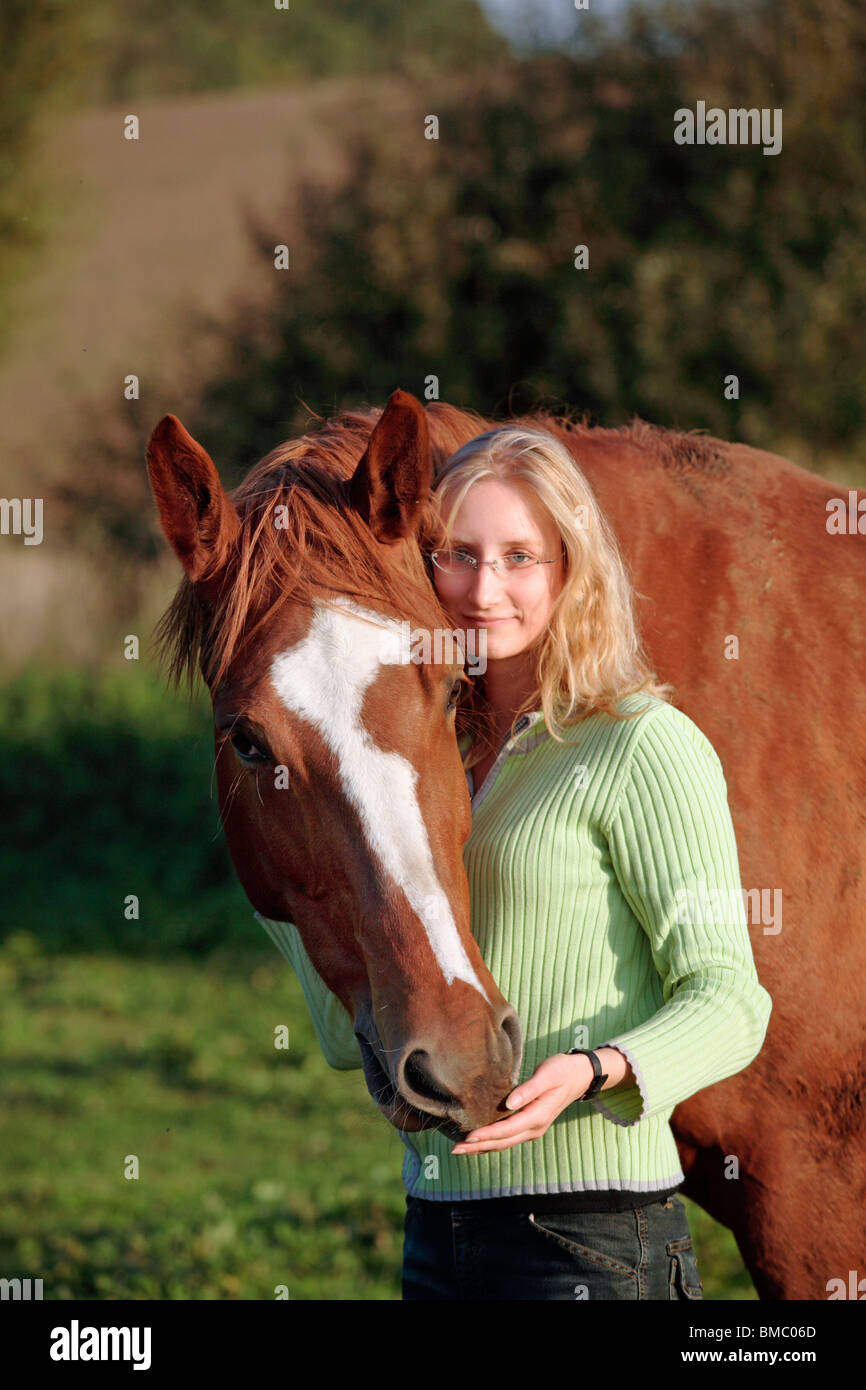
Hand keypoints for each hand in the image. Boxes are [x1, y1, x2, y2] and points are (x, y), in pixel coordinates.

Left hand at [451, 1052, 592, 1154]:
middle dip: (478, 1147)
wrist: (578, 1076)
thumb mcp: (547, 1075)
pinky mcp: (529, 1125)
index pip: (507, 1129)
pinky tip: (477, 1141)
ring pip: (503, 1143)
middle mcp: (534, 1128)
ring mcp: (532, 1129)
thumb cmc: (561, 1071)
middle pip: (502, 1142)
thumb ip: (528, 1089)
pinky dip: (491, 1141)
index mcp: (538, 1116)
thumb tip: (509, 1103)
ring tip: (459, 1149)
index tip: (468, 1137)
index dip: (487, 1134)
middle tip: (455, 1150)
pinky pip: (507, 1138)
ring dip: (482, 1147)